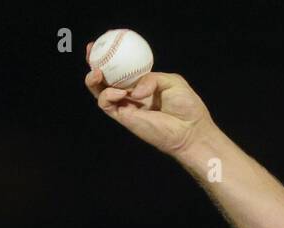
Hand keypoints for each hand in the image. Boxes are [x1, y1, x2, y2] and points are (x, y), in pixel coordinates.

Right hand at [84, 42, 213, 156]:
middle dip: (94, 63)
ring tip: (97, 72)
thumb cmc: (188, 107)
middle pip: (105, 78)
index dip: (111, 56)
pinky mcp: (125, 118)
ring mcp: (127, 106)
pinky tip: (121, 93)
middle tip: (90, 50)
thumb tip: (134, 90)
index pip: (122, 68)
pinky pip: (107, 104)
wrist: (192, 130)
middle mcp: (132, 95)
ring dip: (93, 80)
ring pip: (100, 92)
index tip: (104, 41)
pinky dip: (108, 95)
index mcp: (143, 84)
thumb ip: (152, 77)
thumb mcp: (172, 81)